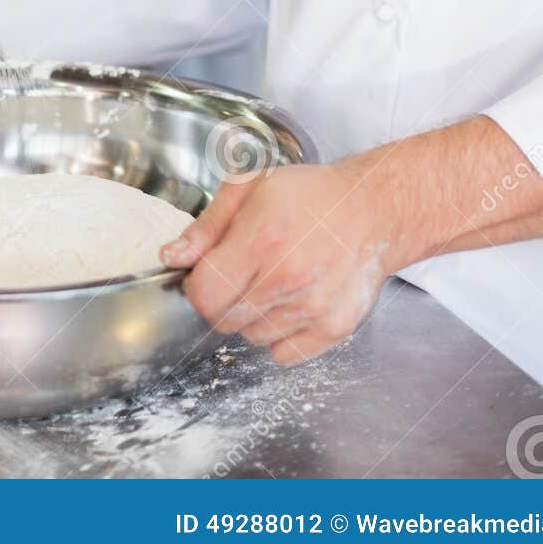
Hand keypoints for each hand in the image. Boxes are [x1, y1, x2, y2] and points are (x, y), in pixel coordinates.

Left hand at [161, 159, 398, 365]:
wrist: (372, 210)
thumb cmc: (310, 195)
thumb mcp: (251, 188)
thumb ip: (207, 226)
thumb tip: (171, 258)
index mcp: (262, 237)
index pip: (203, 294)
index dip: (196, 287)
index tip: (206, 274)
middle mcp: (288, 277)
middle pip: (224, 320)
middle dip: (222, 301)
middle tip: (242, 274)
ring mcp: (313, 307)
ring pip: (252, 339)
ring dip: (251, 318)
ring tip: (272, 283)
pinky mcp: (335, 328)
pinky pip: (284, 355)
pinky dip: (280, 336)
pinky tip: (290, 304)